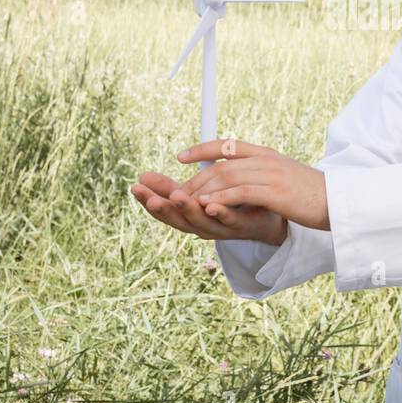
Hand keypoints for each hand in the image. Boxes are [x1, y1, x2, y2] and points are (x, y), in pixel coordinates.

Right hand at [132, 171, 287, 244]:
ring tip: (176, 198)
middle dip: (162, 208)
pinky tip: (211, 205)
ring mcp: (220, 228)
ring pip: (201, 221)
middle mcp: (201, 226)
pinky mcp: (241, 225)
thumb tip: (141, 175)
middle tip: (150, 197)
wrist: (265, 218)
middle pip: (177, 219)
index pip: (164, 209)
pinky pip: (229, 220)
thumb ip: (171, 187)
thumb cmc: (225, 205)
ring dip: (188, 210)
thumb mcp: (195, 194)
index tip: (135, 186)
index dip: (148, 200)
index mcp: (188, 216)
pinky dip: (219, 214)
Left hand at [176, 138, 330, 230]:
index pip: (228, 145)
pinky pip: (240, 192)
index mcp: (268, 154)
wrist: (340, 202)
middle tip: (176, 192)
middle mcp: (267, 160)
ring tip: (185, 201)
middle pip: (222, 165)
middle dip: (197, 179)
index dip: (202, 149)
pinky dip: (220, 198)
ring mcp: (271, 174)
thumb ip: (265, 173)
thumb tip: (247, 177)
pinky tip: (206, 207)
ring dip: (203, 190)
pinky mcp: (275, 192)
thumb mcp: (286, 176)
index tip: (181, 156)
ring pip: (227, 177)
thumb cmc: (314, 194)